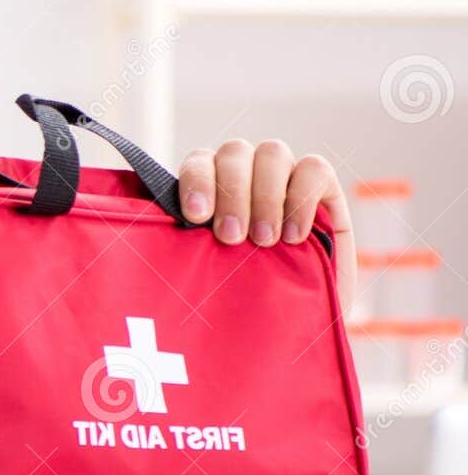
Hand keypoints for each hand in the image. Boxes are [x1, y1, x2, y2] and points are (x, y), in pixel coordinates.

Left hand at [177, 140, 354, 314]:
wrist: (295, 320)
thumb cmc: (243, 295)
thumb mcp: (210, 274)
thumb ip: (187, 249)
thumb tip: (152, 238)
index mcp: (211, 184)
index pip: (199, 162)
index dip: (196, 182)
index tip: (196, 216)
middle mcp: (246, 172)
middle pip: (234, 153)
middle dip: (232, 194)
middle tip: (231, 237)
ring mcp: (284, 174)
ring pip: (272, 153)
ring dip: (265, 196)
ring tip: (264, 240)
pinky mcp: (323, 185)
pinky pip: (314, 168)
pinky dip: (302, 197)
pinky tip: (294, 235)